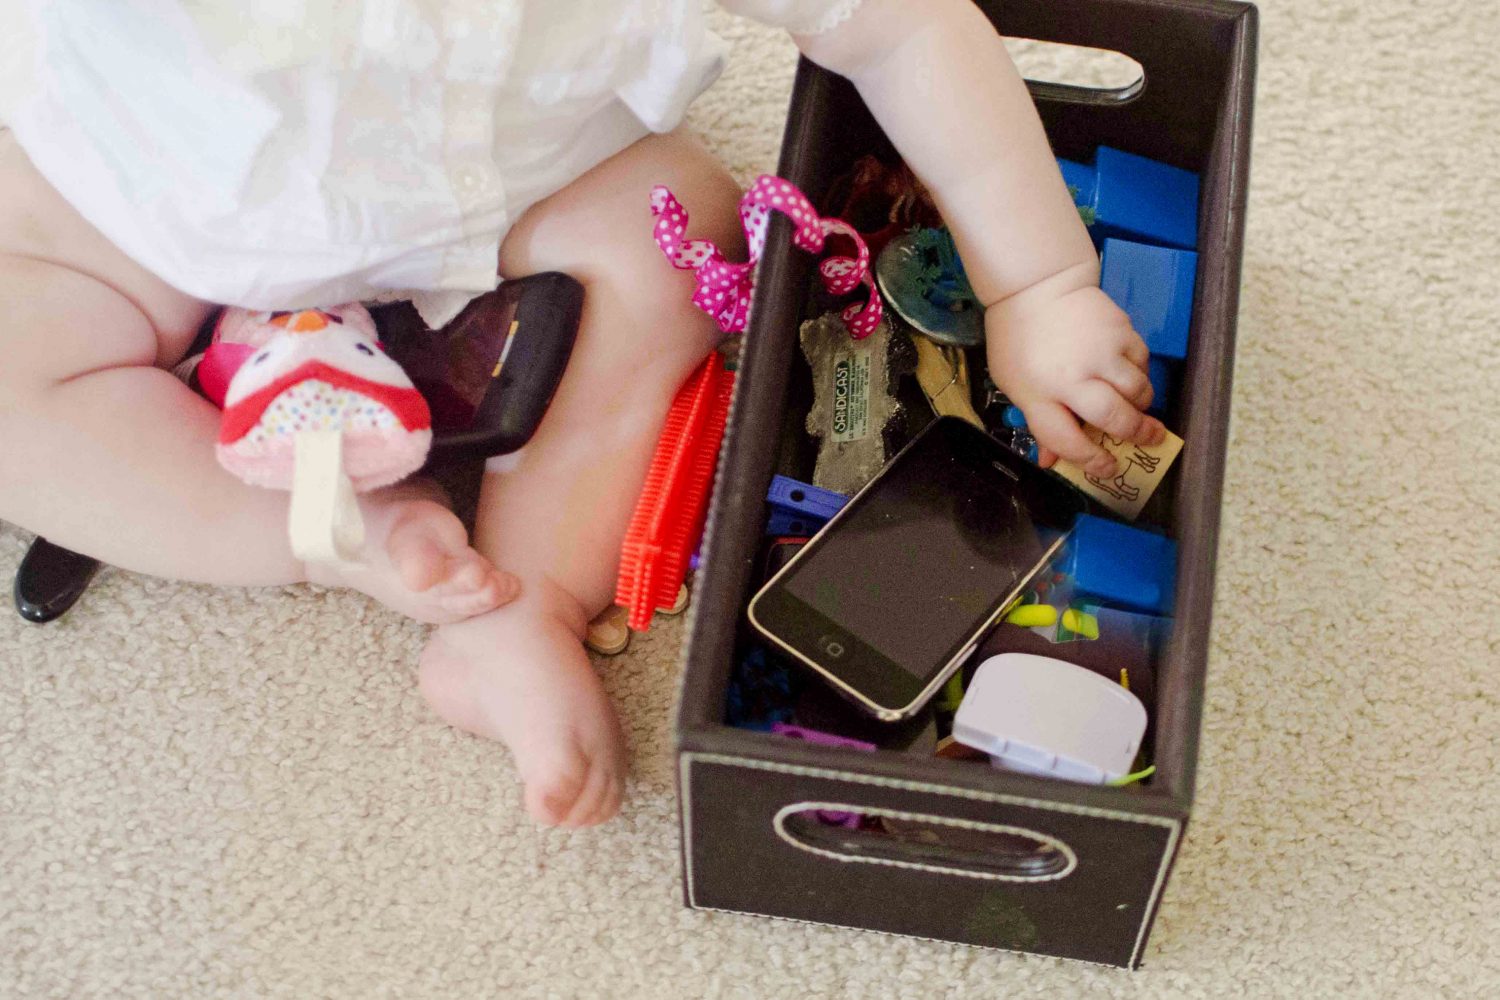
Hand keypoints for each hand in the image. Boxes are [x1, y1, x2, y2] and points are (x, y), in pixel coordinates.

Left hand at [985, 276, 1165, 477]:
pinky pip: (1143, 363)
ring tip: (1137, 408)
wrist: (1036, 286)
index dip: (1090, 461)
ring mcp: (1101, 351)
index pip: (1067, 439)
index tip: (1107, 467)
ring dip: (1141, 405)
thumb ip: (1039, 422)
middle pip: (1113, 418)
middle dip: (1135, 435)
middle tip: (1148, 440)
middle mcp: (1073, 375)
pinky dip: (1141, 375)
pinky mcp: (1121, 331)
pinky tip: (1129, 375)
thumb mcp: (1016, 384)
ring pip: (1137, 391)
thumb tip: (1053, 460)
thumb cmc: (1020, 339)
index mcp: (1039, 393)